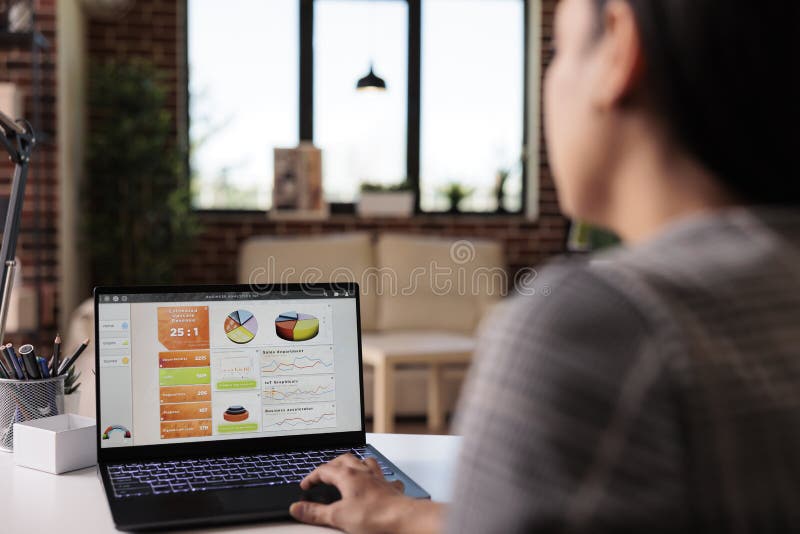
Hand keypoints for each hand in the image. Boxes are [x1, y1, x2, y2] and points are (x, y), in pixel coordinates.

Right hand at [289, 453, 412, 533]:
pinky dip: (377, 477)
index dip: (312, 476)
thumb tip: (297, 508)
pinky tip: (377, 482)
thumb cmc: (374, 516)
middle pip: (344, 459)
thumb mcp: (338, 516)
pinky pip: (384, 476)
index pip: (324, 469)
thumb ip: (315, 512)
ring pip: (365, 461)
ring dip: (355, 463)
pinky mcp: (389, 488)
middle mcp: (363, 472)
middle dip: (332, 464)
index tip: (306, 484)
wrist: (402, 519)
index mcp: (348, 476)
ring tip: (350, 468)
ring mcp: (378, 478)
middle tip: (324, 473)